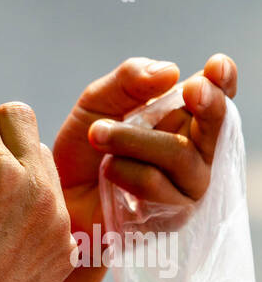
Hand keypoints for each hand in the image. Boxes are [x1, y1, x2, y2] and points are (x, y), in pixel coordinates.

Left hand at [53, 53, 237, 255]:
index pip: (216, 97)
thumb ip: (130, 81)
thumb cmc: (86, 146)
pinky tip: (108, 172)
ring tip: (98, 134)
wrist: (59, 193)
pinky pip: (156, 186)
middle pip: (215, 128)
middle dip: (209, 106)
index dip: (222, 82)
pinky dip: (124, 171)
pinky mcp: (172, 216)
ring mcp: (187, 186)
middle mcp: (194, 150)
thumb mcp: (98, 102)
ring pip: (179, 156)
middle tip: (193, 89)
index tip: (218, 65)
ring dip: (133, 140)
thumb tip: (170, 70)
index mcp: (182, 116)